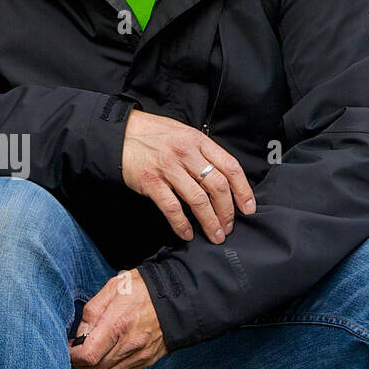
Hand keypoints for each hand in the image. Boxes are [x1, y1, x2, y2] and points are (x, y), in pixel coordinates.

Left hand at [69, 269, 166, 368]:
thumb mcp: (113, 288)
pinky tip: (108, 351)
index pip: (88, 355)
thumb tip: (80, 335)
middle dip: (80, 363)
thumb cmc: (143, 289)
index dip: (73, 355)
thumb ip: (92, 312)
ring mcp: (140, 355)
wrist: (178, 297)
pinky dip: (109, 366)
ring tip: (91, 351)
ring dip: (93, 367)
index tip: (70, 347)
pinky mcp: (147, 360)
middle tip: (77, 350)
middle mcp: (130, 344)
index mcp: (118, 324)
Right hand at [121, 107, 255, 242]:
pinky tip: (187, 233)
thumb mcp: (183, 135)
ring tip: (214, 235)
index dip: (243, 190)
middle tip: (228, 227)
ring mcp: (168, 168)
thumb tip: (222, 179)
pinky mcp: (151, 182)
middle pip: (217, 186)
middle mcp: (186, 154)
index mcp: (198, 142)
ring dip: (209, 222)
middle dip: (227, 211)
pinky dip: (182, 224)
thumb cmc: (153, 135)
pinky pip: (172, 208)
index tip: (248, 208)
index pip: (230, 167)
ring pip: (198, 200)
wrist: (120, 134)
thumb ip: (202, 153)